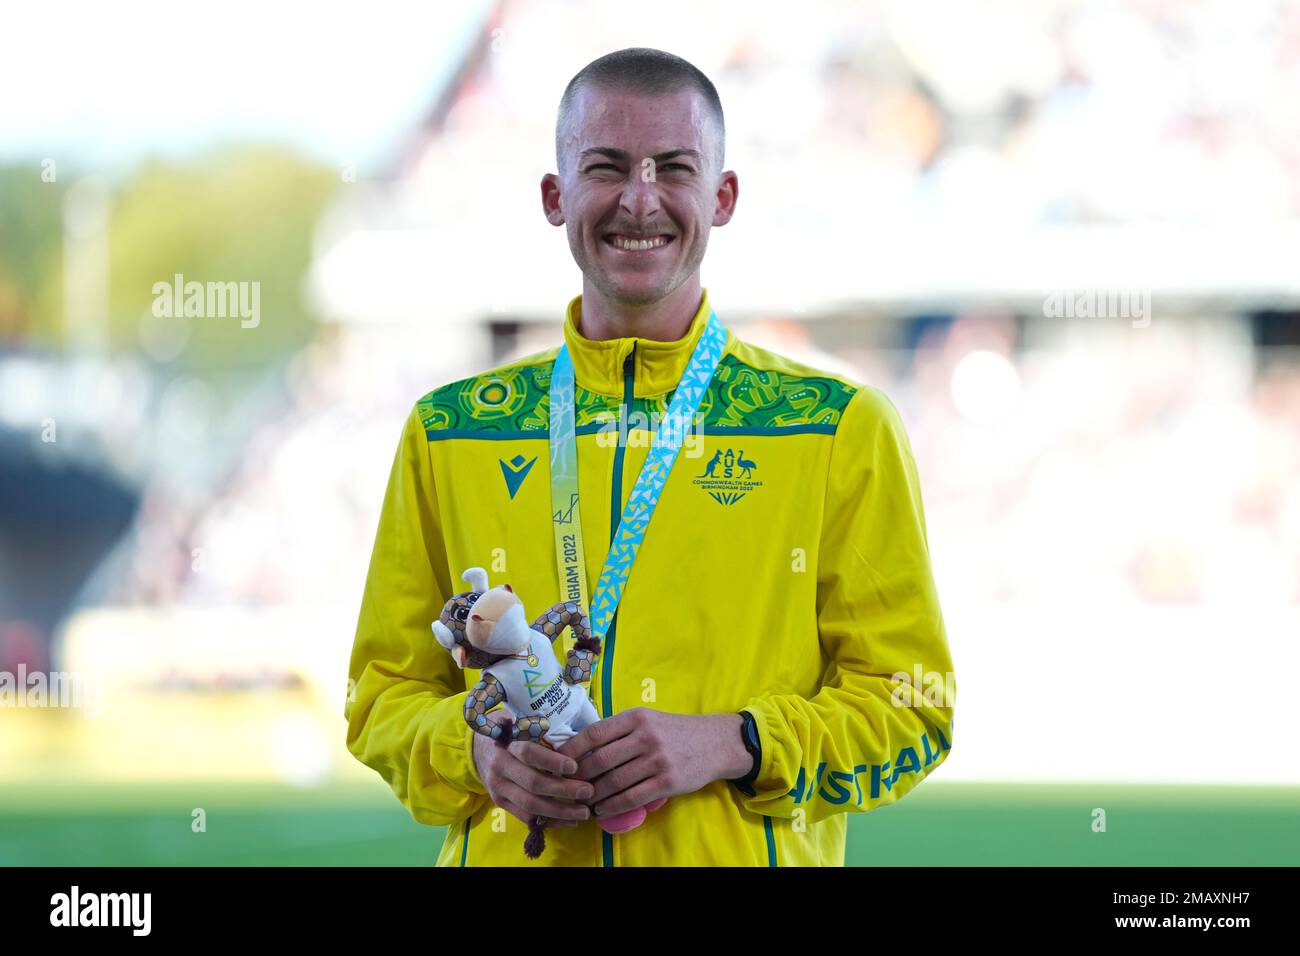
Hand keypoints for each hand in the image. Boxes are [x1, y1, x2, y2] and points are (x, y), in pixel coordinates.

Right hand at [472, 713, 594, 828]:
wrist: (477, 749)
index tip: (574, 766)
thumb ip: (533, 724)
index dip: (552, 761)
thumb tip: (562, 726)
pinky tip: (569, 821)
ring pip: (531, 805)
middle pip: (533, 784)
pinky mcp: (501, 804)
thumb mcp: (515, 721)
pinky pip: (526, 817)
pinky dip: (549, 821)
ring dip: (560, 812)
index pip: (529, 754)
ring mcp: (499, 789)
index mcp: (506, 745)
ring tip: (584, 813)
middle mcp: (500, 768)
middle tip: (588, 791)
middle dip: (563, 790)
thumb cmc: (506, 732)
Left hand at [555, 708, 751, 818]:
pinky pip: (632, 797)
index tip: (558, 762)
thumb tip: (581, 747)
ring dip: (593, 796)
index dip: (572, 749)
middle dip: (579, 777)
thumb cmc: (674, 731)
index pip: (595, 733)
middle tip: (567, 788)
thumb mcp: (647, 720)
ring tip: (583, 802)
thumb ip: (620, 730)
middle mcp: (645, 736)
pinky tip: (603, 810)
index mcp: (636, 717)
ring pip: (614, 782)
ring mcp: (657, 759)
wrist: (715, 743)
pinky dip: (612, 806)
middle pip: (600, 760)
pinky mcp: (667, 781)